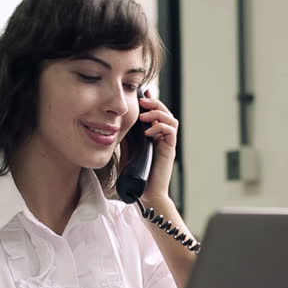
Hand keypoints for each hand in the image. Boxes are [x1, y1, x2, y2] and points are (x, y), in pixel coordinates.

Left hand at [137, 89, 178, 204]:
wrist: (144, 193)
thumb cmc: (134, 176)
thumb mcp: (126, 150)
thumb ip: (126, 138)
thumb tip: (116, 122)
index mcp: (154, 136)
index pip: (155, 114)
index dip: (150, 102)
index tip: (140, 94)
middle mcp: (162, 138)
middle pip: (165, 112)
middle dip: (154, 103)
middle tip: (142, 100)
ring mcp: (167, 144)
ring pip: (171, 119)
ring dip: (158, 113)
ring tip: (144, 116)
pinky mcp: (170, 150)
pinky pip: (171, 132)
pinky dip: (160, 127)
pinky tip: (148, 132)